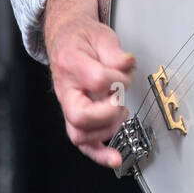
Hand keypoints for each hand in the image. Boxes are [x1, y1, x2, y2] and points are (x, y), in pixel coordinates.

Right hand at [44, 0, 135, 168]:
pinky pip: (82, 143)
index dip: (118, 79)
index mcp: (71, 64)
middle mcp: (66, 89)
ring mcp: (68, 106)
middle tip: (120, 100)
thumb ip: (115, 52)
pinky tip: (114, 158)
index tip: (126, 72)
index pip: (97, 79)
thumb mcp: (101, 34)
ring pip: (80, 133)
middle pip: (81, 115)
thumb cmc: (82, 38)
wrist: (66, 39)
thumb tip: (127, 64)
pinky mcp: (75, 116)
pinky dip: (98, 153)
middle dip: (108, 112)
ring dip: (107, 129)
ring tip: (121, 113)